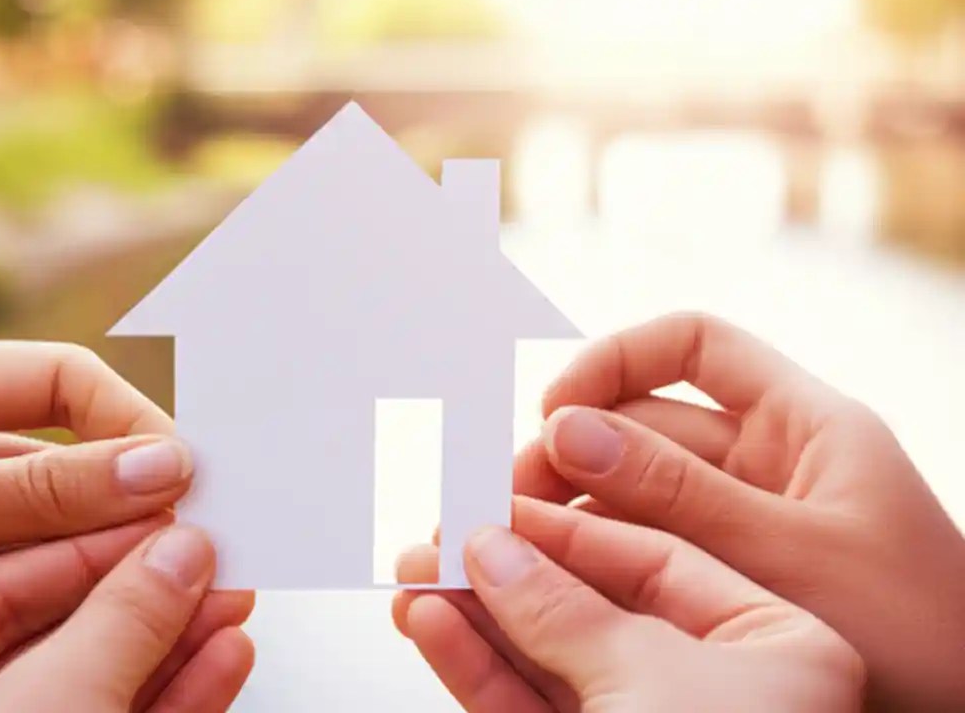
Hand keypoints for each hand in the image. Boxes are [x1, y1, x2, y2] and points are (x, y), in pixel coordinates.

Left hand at [0, 342, 252, 710]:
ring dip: (109, 545)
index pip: (51, 379)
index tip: (177, 468)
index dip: (123, 415)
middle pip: (62, 451)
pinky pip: (33, 577)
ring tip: (169, 576)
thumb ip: (35, 493)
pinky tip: (115, 610)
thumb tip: (158, 466)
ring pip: (55, 521)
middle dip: (127, 491)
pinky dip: (76, 591)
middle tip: (194, 528)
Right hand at [394, 497, 864, 711]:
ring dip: (474, 618)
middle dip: (505, 572)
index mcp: (777, 649)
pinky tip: (432, 627)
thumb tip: (492, 546)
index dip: (564, 525)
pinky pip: (525, 709)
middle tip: (439, 538)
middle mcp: (716, 691)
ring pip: (545, 660)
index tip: (492, 500)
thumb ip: (562, 606)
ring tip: (415, 578)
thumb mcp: (651, 680)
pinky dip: (474, 668)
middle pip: (588, 606)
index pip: (653, 558)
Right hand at [523, 313, 964, 711]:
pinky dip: (589, 559)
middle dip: (570, 451)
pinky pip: (641, 552)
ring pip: (632, 494)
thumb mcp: (792, 555)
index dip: (617, 359)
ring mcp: (741, 528)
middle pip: (645, 424)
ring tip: (502, 542)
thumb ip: (678, 490)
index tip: (555, 409)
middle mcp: (765, 466)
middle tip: (502, 496)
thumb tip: (569, 426)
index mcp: (803, 426)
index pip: (694, 346)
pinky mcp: (718, 585)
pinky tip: (540, 579)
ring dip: (568, 508)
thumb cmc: (920, 638)